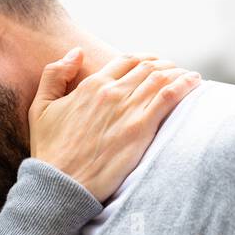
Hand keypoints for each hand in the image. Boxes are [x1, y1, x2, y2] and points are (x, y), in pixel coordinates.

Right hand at [29, 48, 200, 201]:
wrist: (61, 182)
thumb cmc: (49, 149)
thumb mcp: (40, 107)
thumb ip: (54, 75)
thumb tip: (76, 52)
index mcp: (91, 86)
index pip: (126, 61)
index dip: (143, 59)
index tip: (153, 65)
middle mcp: (111, 93)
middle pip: (147, 67)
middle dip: (165, 65)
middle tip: (175, 72)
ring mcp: (128, 109)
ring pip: (162, 78)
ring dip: (178, 72)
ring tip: (189, 76)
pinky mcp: (141, 128)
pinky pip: (170, 97)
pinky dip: (185, 85)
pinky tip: (195, 82)